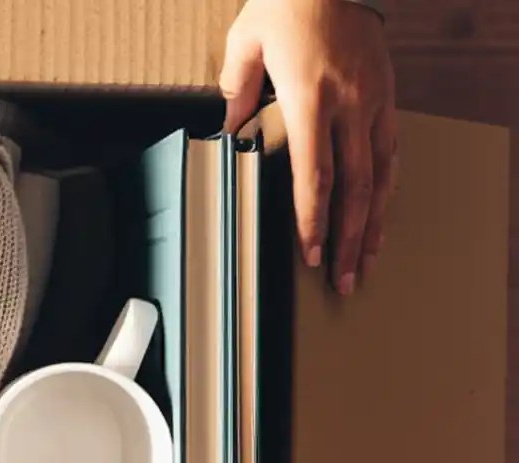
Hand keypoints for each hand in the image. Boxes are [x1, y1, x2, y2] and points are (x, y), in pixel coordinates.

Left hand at [221, 0, 396, 295]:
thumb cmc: (284, 6)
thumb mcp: (245, 44)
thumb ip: (236, 91)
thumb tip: (229, 130)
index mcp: (310, 99)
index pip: (315, 174)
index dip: (314, 219)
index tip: (311, 253)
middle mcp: (348, 106)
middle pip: (354, 187)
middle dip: (348, 238)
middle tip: (342, 279)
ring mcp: (373, 102)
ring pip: (380, 176)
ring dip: (373, 224)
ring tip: (366, 263)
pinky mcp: (386, 96)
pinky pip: (390, 152)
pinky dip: (385, 189)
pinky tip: (380, 216)